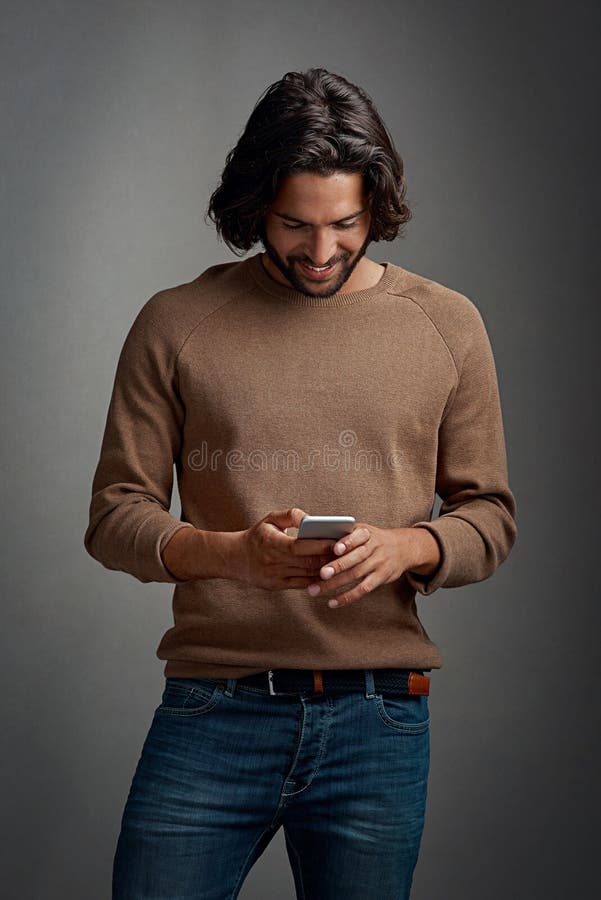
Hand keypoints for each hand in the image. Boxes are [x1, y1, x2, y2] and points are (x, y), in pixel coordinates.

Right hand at [231, 507, 336, 590]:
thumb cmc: (258, 536)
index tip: (336, 542)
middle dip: (328, 559)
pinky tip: (330, 574)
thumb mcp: (270, 519)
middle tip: (347, 553)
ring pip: (307, 575)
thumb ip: (291, 515)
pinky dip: (317, 580)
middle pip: (307, 563)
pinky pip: (302, 585)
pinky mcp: (278, 586)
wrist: (236, 558)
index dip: (319, 545)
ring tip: (343, 563)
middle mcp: (273, 562)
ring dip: (326, 571)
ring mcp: (276, 576)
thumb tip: (310, 518)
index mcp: (271, 543)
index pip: (299, 546)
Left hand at [302, 523, 431, 608]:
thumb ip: (343, 533)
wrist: (402, 547)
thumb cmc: (372, 539)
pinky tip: (332, 602)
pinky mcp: (381, 578)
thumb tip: (313, 535)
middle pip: (355, 558)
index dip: (348, 542)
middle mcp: (374, 547)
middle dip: (338, 566)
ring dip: (335, 584)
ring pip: (356, 575)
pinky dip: (347, 597)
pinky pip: (363, 589)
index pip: (358, 536)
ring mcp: (378, 563)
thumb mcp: (362, 530)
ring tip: (315, 590)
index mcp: (366, 533)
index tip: (335, 548)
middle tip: (321, 574)